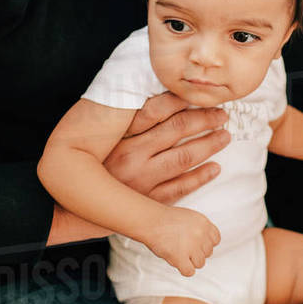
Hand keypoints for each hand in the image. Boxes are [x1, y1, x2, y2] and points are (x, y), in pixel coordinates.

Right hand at [103, 91, 229, 202]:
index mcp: (121, 137)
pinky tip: (215, 168)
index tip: (198, 94)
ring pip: (183, 158)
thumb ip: (127, 122)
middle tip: (221, 114)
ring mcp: (142, 180)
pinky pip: (181, 188)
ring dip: (208, 145)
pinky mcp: (149, 202)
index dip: (181, 100)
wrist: (78, 209)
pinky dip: (200, 177)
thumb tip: (157, 98)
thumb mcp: (104, 141)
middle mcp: (133, 156)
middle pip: (176, 130)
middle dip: (203, 119)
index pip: (157, 110)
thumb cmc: (94, 168)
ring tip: (224, 136)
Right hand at [146, 206, 219, 276]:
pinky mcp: (180, 258)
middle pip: (208, 253)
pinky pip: (189, 272)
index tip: (197, 243)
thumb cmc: (166, 219)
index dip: (206, 243)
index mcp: (204, 223)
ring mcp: (191, 247)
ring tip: (178, 252)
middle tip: (183, 247)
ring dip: (190, 261)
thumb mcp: (189, 217)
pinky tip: (178, 262)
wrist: (151, 221)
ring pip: (200, 264)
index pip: (216, 240)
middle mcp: (201, 235)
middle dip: (197, 252)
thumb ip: (200, 228)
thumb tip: (206, 243)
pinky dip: (184, 269)